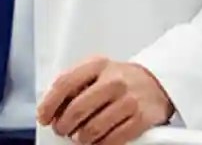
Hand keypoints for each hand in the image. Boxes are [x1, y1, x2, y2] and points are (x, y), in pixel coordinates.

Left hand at [36, 56, 172, 144]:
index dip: (50, 103)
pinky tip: (97, 141)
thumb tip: (53, 107)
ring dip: (81, 137)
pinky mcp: (142, 117)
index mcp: (97, 65)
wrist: (158, 82)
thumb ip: (76, 84)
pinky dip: (102, 143)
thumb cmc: (120, 79)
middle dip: (64, 124)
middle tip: (62, 130)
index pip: (65, 83)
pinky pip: (115, 138)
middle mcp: (113, 80)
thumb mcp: (97, 72)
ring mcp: (129, 99)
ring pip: (94, 127)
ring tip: (79, 137)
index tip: (43, 116)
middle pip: (77, 108)